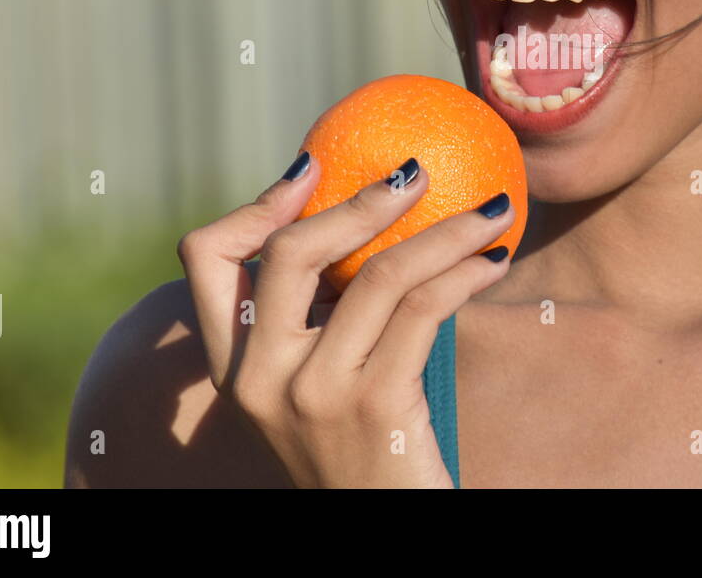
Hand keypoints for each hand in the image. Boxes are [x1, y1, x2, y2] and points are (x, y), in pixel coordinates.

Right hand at [176, 152, 514, 486]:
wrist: (388, 532)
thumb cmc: (368, 454)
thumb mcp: (321, 389)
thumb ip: (320, 323)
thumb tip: (368, 220)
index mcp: (237, 368)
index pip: (207, 261)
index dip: (255, 204)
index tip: (311, 169)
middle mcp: (262, 379)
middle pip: (290, 251)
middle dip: (358, 200)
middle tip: (415, 173)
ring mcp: (315, 394)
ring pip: (377, 273)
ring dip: (446, 229)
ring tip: (493, 209)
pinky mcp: (375, 406)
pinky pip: (424, 308)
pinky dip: (465, 272)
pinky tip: (494, 260)